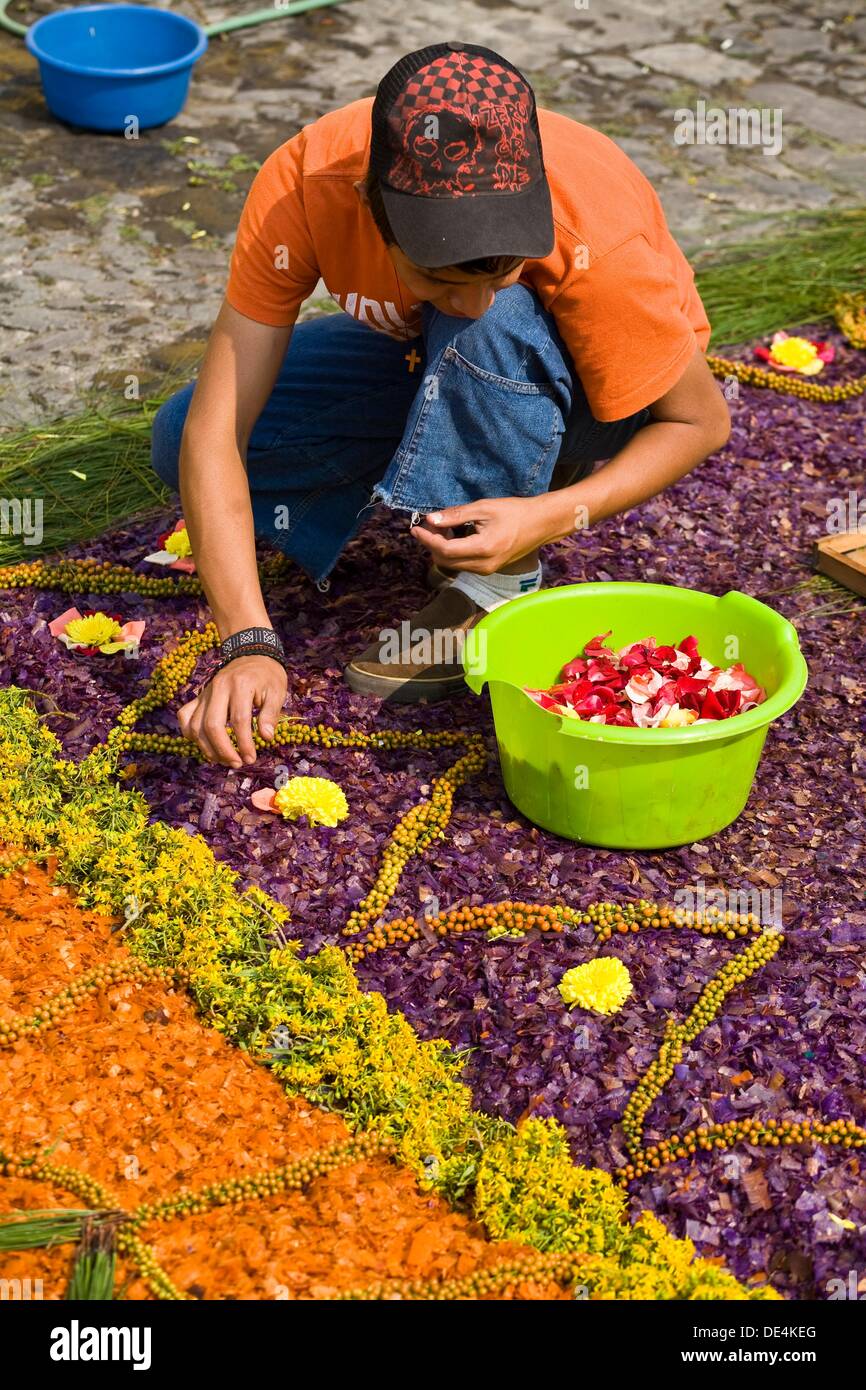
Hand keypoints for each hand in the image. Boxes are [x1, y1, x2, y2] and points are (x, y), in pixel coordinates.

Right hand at [178, 655, 286, 767]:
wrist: (251, 654)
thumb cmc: (267, 675)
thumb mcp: (277, 691)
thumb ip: (271, 714)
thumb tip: (266, 737)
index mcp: (240, 685)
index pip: (239, 720)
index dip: (244, 743)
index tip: (250, 759)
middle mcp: (218, 687)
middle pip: (212, 724)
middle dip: (223, 750)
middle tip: (236, 763)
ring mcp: (205, 692)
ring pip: (195, 724)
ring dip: (207, 747)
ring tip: (222, 760)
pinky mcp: (198, 697)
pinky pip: (185, 716)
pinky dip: (190, 733)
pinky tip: (204, 745)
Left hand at [410, 496, 552, 574]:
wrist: (541, 524)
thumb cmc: (515, 512)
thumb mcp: (483, 508)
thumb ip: (456, 515)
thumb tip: (431, 519)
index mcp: (483, 549)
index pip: (444, 550)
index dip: (427, 539)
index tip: (415, 527)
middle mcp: (483, 565)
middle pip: (444, 561)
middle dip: (432, 544)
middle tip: (430, 524)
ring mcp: (486, 570)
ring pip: (452, 565)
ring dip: (441, 549)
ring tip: (442, 527)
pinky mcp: (488, 569)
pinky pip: (462, 564)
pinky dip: (452, 552)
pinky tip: (454, 536)